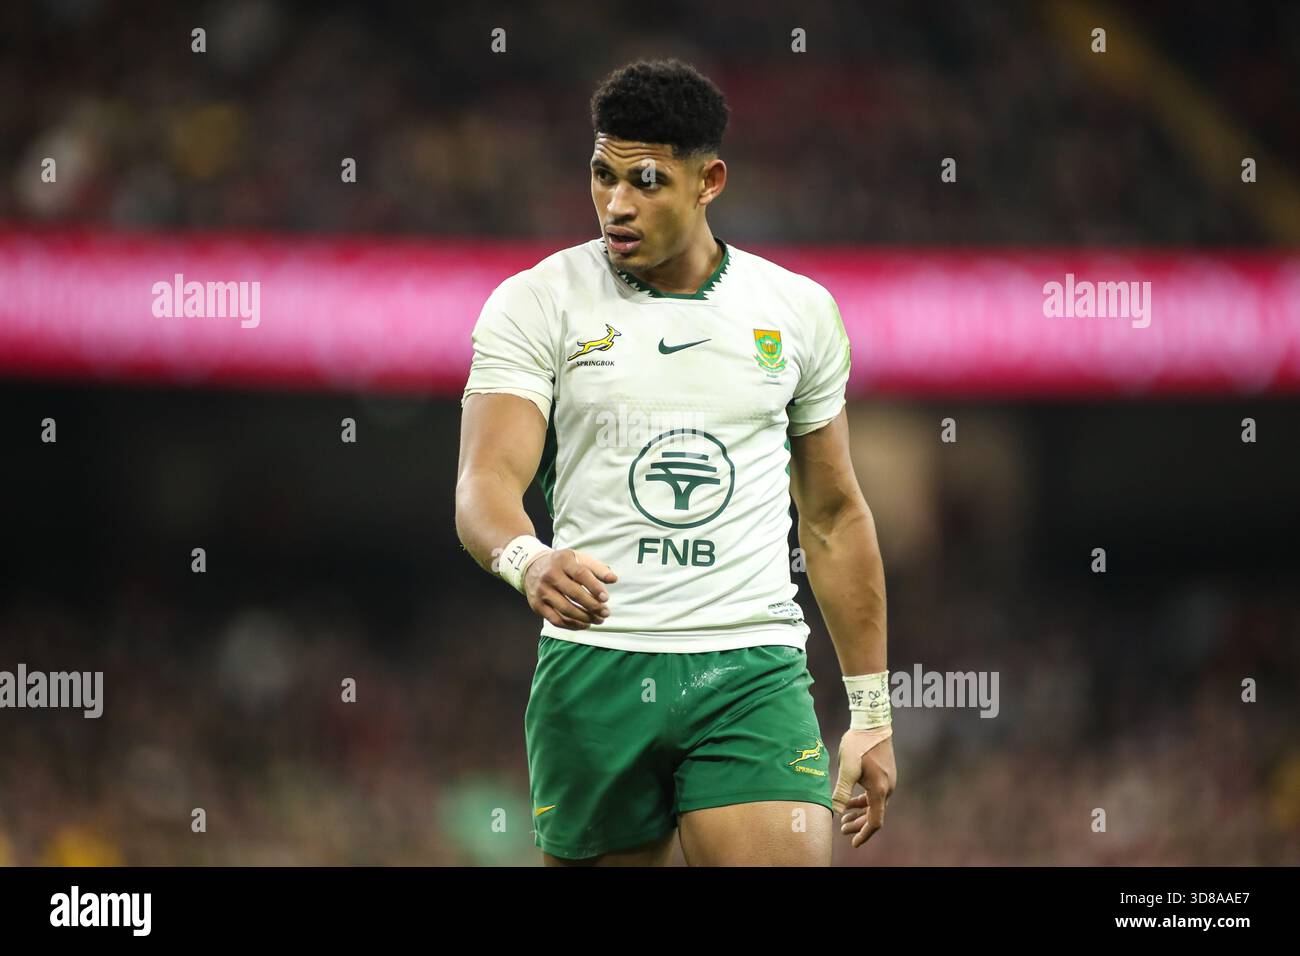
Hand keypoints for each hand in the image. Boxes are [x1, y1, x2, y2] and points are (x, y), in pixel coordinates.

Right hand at [523, 548, 617, 629]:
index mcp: (563, 561)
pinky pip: (556, 620)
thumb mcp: (578, 559)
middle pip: (574, 594)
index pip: (581, 574)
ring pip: (566, 609)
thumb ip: (597, 568)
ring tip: (598, 620)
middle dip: (593, 606)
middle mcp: (550, 575)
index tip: (606, 598)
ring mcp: (542, 591)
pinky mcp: (537, 605)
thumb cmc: (562, 564)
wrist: (531, 567)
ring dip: (584, 618)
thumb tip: (614, 579)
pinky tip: (584, 625)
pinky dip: (572, 625)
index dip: (594, 587)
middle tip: (606, 613)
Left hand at [832, 730, 895, 847]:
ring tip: (843, 819)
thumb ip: (842, 791)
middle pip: (874, 815)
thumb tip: (836, 811)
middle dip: (858, 825)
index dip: (864, 834)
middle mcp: (888, 788)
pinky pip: (875, 795)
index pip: (875, 821)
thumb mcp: (847, 768)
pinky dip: (863, 802)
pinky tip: (851, 801)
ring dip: (859, 813)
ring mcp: (888, 781)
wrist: (873, 724)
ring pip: (874, 805)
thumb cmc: (859, 744)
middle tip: (842, 830)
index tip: (853, 843)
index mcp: (879, 790)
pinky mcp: (885, 775)